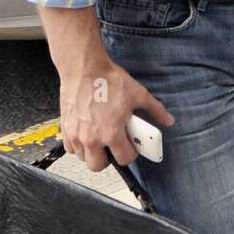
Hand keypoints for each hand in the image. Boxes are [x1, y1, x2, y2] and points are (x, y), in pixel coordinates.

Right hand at [58, 54, 174, 170]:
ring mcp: (76, 134)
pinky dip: (77, 146)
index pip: (123, 159)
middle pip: (98, 166)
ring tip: (99, 140)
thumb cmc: (108, 79)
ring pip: (83, 158)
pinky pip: (69, 147)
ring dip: (91, 153)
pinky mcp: (66, 127)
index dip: (130, 154)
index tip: (130, 146)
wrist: (84, 67)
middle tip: (112, 147)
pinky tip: (85, 134)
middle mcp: (92, 138)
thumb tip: (167, 119)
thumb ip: (155, 110)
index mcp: (112, 133)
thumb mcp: (138, 94)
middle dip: (108, 160)